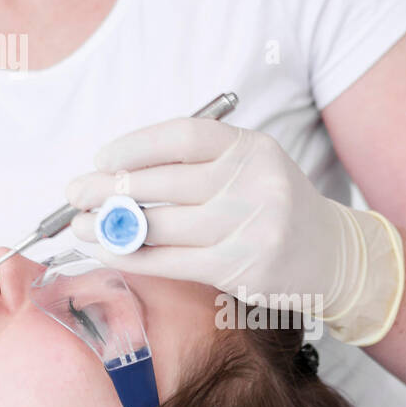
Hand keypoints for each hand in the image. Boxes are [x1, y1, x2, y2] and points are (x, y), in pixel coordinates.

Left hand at [65, 119, 402, 345]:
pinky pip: (170, 262)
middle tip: (76, 192)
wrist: (330, 254)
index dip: (135, 146)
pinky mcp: (239, 268)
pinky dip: (131, 257)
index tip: (102, 158)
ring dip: (111, 227)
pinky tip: (108, 252)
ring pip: (161, 226)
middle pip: (164, 183)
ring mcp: (249, 228)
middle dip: (109, 188)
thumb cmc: (269, 204)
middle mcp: (253, 183)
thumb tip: (112, 173)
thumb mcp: (243, 167)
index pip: (183, 138)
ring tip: (82, 226)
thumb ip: (190, 166)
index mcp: (250, 148)